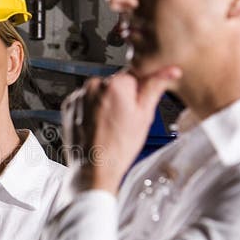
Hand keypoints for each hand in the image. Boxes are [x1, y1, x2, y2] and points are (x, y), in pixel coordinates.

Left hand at [62, 66, 181, 192]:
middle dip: (121, 99)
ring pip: (100, 94)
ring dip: (105, 105)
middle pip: (115, 84)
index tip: (135, 109)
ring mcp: (79, 96)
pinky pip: (85, 102)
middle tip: (123, 121)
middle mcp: (94, 85)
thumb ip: (155, 87)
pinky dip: (91, 111)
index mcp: (116, 84)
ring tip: (109, 127)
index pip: (134, 77)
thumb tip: (169, 70)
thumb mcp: (144, 117)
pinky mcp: (69, 106)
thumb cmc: (118, 148)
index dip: (138, 94)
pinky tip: (97, 127)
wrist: (94, 169)